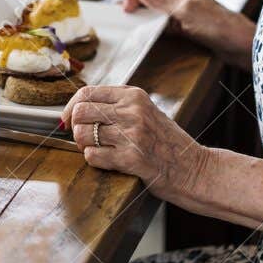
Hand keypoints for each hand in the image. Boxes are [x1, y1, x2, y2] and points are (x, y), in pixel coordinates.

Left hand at [60, 84, 208, 199]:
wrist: (194, 169)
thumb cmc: (167, 142)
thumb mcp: (146, 111)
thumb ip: (118, 105)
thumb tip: (78, 107)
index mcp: (134, 96)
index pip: (87, 92)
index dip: (70, 107)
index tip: (68, 119)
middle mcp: (133, 112)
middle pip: (81, 112)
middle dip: (76, 127)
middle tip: (85, 138)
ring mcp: (132, 135)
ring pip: (83, 134)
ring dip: (84, 145)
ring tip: (98, 149)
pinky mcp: (131, 159)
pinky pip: (93, 155)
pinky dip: (94, 160)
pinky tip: (108, 161)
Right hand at [125, 0, 252, 66]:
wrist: (241, 44)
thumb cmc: (217, 24)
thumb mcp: (184, 10)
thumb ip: (159, 0)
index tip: (126, 9)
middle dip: (137, 3)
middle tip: (125, 18)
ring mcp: (184, 10)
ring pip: (157, 9)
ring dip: (145, 16)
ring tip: (134, 26)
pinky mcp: (188, 25)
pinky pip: (166, 23)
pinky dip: (156, 27)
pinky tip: (150, 34)